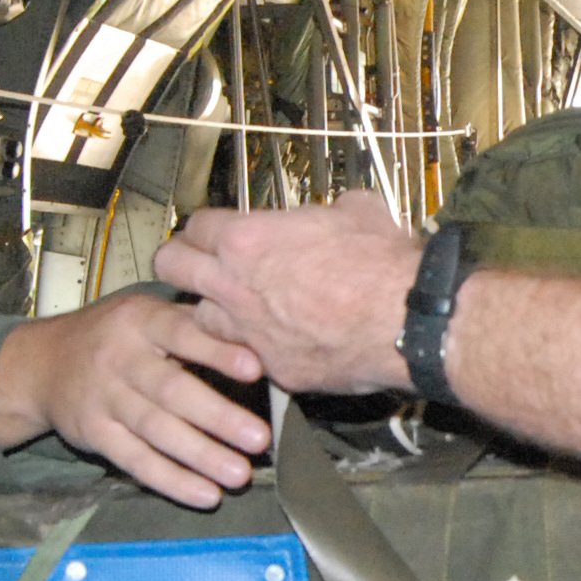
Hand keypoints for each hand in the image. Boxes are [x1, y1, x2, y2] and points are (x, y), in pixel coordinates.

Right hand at [0, 291, 268, 507]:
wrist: (42, 363)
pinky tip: (205, 494)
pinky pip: (135, 461)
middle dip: (218, 417)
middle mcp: (119, 358)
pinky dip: (171, 480)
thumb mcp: (147, 314)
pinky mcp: (94, 434)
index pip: (182, 333)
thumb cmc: (116, 336)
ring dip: (201, 455)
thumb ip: (196, 324)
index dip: (217, 351)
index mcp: (141, 320)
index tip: (255, 368)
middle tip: (260, 438)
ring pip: (156, 430)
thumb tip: (259, 336)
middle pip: (171, 391)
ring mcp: (104, 398)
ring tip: (239, 474)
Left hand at [157, 191, 418, 395]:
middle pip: (172, 267)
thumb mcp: (357, 211)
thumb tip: (335, 210)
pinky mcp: (274, 370)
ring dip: (214, 312)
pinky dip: (258, 350)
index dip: (203, 228)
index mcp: (247, 239)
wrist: (408, 318)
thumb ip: (328, 211)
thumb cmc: (381, 260)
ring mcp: (249, 333)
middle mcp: (234, 287)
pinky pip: (250, 358)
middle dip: (179, 262)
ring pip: (200, 321)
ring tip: (238, 310)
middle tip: (195, 265)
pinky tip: (282, 343)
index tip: (212, 234)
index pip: (196, 225)